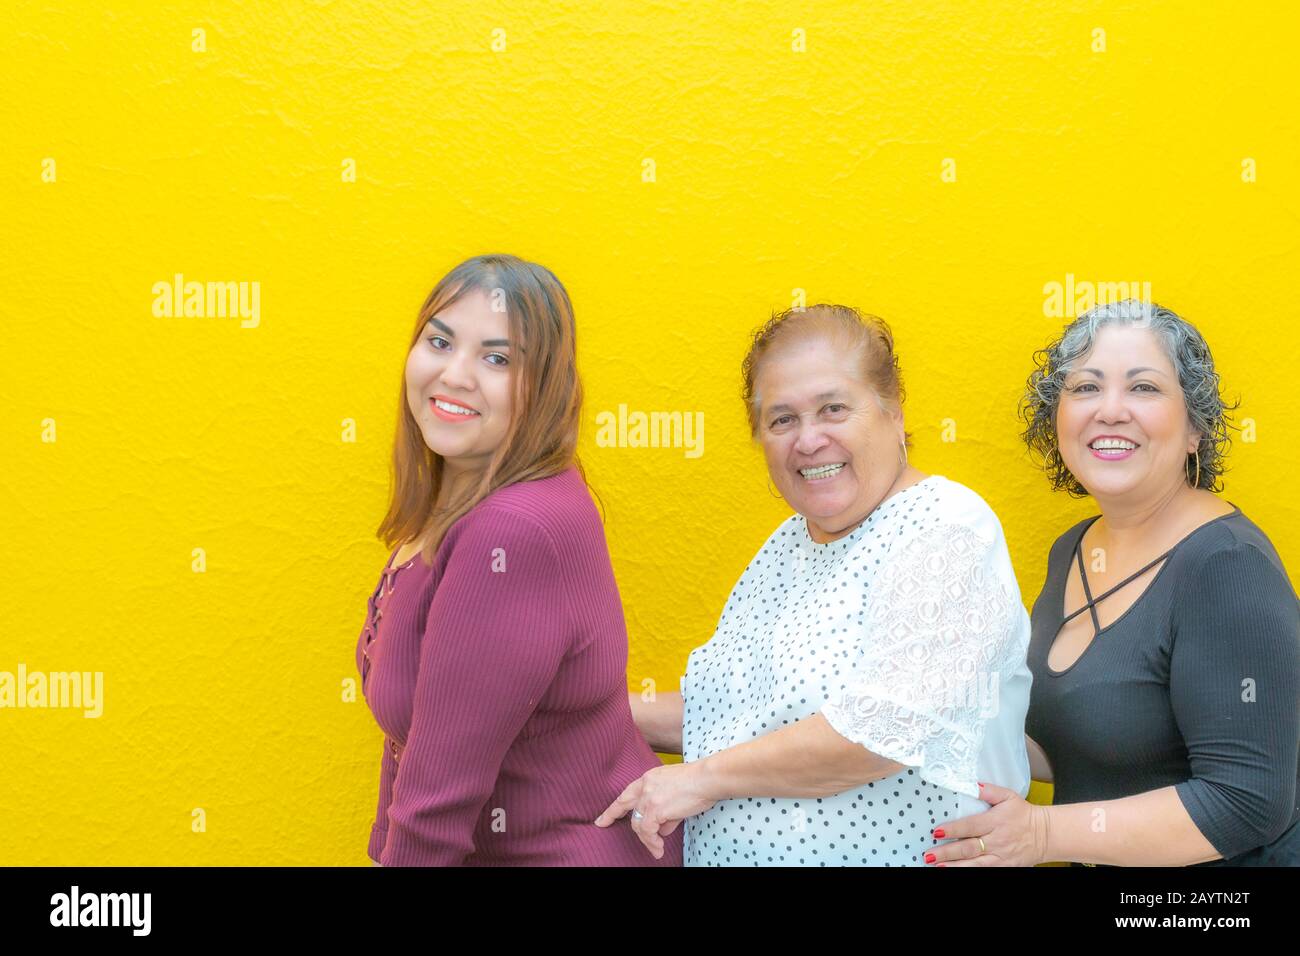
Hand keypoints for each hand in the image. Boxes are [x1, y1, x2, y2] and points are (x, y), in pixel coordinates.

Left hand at [593, 762, 716, 858]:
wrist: (707, 778)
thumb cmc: (698, 783)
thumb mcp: (675, 792)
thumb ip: (665, 810)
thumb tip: (663, 828)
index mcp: (649, 778)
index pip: (627, 793)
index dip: (615, 806)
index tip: (603, 815)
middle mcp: (645, 786)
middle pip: (625, 806)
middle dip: (611, 816)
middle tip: (602, 824)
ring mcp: (649, 798)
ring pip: (639, 824)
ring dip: (647, 840)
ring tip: (657, 849)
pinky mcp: (656, 809)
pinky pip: (649, 831)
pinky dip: (653, 841)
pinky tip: (659, 847)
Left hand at [925, 782, 1049, 866]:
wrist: (1045, 834)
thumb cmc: (1024, 814)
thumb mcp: (1008, 796)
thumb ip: (988, 790)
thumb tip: (971, 784)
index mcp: (995, 821)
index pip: (970, 826)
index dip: (953, 829)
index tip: (937, 831)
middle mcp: (996, 840)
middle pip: (968, 848)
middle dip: (947, 852)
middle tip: (929, 854)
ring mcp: (1000, 856)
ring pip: (975, 864)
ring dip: (955, 866)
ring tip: (938, 867)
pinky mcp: (1004, 866)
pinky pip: (986, 871)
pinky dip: (971, 871)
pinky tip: (956, 871)